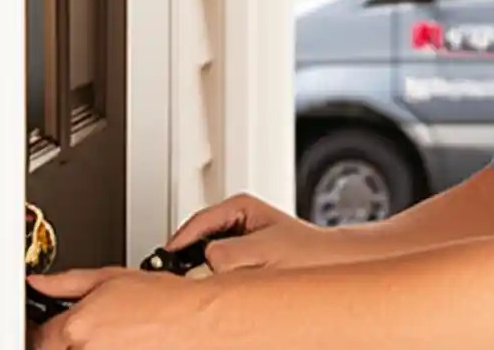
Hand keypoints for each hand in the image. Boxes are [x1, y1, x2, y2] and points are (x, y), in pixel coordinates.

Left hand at [27, 268, 215, 349]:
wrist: (202, 321)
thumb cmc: (167, 302)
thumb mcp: (113, 278)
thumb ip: (67, 283)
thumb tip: (40, 283)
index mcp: (77, 328)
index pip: (37, 338)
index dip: (42, 331)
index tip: (47, 328)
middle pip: (56, 349)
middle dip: (67, 340)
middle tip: (93, 330)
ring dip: (90, 346)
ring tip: (115, 337)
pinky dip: (113, 349)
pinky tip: (129, 343)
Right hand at [167, 193, 329, 271]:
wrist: (329, 262)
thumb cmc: (306, 252)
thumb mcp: (263, 248)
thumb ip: (230, 253)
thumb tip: (206, 261)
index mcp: (239, 207)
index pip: (196, 222)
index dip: (179, 244)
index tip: (164, 260)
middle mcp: (236, 220)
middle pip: (197, 239)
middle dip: (188, 258)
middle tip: (176, 276)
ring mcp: (238, 239)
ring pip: (206, 255)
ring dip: (202, 269)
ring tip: (198, 283)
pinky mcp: (242, 257)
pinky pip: (218, 266)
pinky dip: (214, 276)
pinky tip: (217, 286)